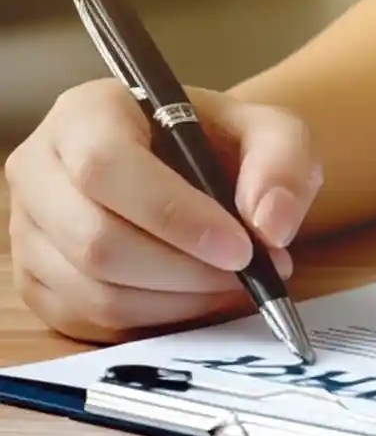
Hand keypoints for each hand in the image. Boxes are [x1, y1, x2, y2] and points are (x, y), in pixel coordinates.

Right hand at [5, 79, 321, 342]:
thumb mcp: (273, 135)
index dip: (175, 215)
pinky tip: (200, 296)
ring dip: (182, 301)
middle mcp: (41, 169)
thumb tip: (271, 225)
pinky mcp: (40, 282)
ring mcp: (30, 231)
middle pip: (98, 242)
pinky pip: (95, 322)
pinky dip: (160, 320)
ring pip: (98, 292)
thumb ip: (284, 164)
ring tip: (235, 284)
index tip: (241, 247)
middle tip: (250, 274)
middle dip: (187, 271)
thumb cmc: (225, 147)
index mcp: (88, 113)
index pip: (106, 166)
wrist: (201, 173)